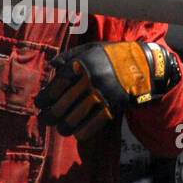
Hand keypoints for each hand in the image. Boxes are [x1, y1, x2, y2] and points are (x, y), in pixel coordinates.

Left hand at [35, 40, 181, 139]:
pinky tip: (77, 134)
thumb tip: (51, 65)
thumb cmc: (112, 56)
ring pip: (77, 116)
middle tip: (46, 119)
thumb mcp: (90, 48)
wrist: (142, 64)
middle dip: (51, 115)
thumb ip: (69, 56)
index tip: (39, 104)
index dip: (45, 97)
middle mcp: (90, 79)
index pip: (58, 84)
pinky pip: (95, 123)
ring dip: (65, 126)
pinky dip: (84, 131)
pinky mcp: (114, 106)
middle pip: (63, 103)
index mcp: (82, 64)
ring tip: (61, 128)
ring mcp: (102, 94)